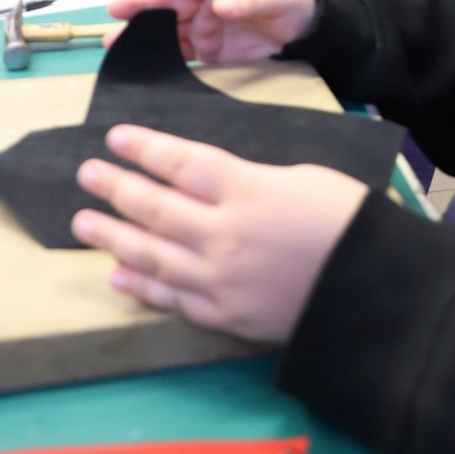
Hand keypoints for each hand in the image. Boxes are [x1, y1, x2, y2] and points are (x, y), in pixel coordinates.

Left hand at [73, 126, 367, 343]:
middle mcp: (223, 234)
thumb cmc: (345, 218)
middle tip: (86, 174)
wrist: (371, 288)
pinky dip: (142, 287)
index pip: (181, 163)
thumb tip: (215, 184)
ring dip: (114, 236)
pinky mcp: (225, 316)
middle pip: (157, 206)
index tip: (115, 136)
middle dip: (117, 188)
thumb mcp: (300, 176)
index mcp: (246, 189)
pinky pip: (173, 299)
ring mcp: (220, 279)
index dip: (145, 148)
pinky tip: (119, 276)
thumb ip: (250, 179)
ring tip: (82, 223)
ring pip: (153, 254)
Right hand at [108, 0, 315, 61]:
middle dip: (140, 8)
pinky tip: (142, 67)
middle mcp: (204, 3)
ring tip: (114, 44)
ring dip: (142, 36)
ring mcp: (203, 28)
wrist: (304, 29)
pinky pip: (180, 55)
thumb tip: (220, 6)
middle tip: (113, 12)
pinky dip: (160, 60)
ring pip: (166, 30)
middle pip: (168, 4)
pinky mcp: (207, 52)